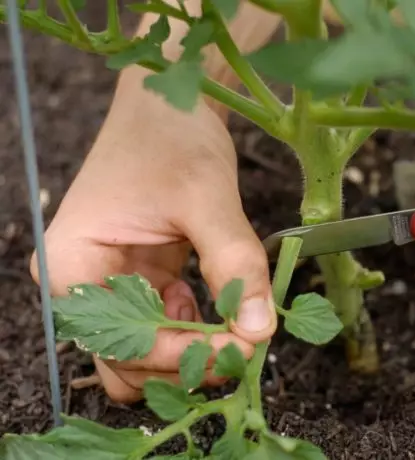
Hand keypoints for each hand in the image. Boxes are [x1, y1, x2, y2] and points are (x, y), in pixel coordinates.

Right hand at [30, 66, 276, 402]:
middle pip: (127, 360)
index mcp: (71, 264)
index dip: (184, 354)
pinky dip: (197, 326)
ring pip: (148, 350)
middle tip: (246, 345)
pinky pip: (165, 324)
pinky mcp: (140, 279)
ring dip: (193, 348)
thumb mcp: (206, 199)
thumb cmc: (172, 138)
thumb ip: (234, 264)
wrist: (169, 104)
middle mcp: (81, 283)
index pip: (122, 342)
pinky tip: (223, 303)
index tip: (243, 348)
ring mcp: (111, 283)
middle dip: (187, 359)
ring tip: (239, 327)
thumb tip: (259, 330)